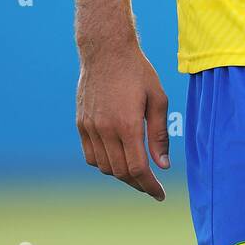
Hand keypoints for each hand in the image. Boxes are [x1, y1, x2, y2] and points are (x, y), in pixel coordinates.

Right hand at [76, 42, 170, 198]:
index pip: (137, 169)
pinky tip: (117, 158)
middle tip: (151, 185)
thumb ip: (159, 134)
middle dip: (138, 183)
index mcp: (127, 124)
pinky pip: (90, 155)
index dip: (150, 186)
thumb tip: (163, 165)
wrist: (106, 51)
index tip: (159, 194)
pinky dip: (104, 163)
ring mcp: (90, 127)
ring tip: (136, 171)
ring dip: (121, 175)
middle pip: (120, 172)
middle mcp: (105, 129)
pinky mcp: (81, 123)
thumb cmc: (137, 72)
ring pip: (104, 167)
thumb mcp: (157, 99)